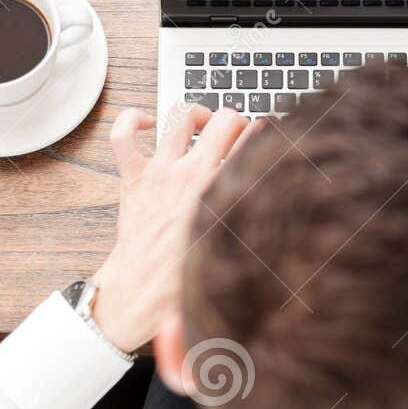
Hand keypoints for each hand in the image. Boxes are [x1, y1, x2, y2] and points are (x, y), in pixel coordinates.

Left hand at [90, 105, 256, 351]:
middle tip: (239, 135)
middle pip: (225, 119)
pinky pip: (123, 136)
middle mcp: (190, 173)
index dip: (267, 137)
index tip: (270, 140)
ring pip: (180, 117)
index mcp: (219, 190)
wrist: (143, 293)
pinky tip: (145, 123)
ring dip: (197, 115)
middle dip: (237, 121)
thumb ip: (254, 217)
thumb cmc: (185, 279)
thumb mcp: (234, 246)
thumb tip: (283, 210)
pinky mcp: (133, 178)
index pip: (255, 143)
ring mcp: (159, 172)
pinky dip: (131, 121)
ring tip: (204, 125)